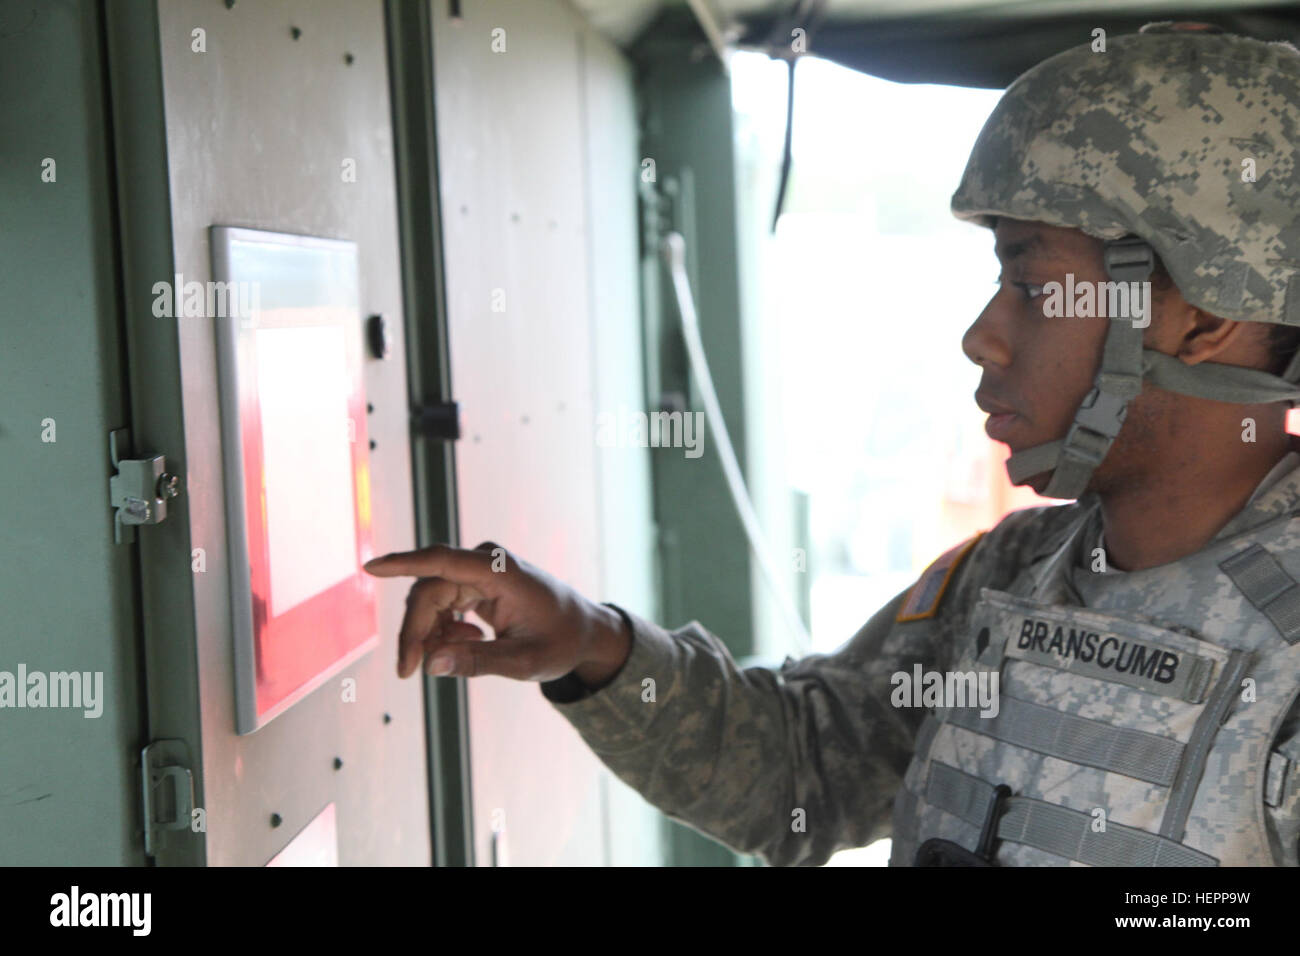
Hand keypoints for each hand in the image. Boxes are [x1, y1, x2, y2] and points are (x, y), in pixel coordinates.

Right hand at [363, 542, 630, 684]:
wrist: (584, 632)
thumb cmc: (560, 643)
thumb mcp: (524, 662)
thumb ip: (477, 662)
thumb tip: (430, 665)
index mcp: (500, 571)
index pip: (441, 561)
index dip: (402, 563)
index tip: (369, 568)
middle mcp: (486, 562)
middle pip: (428, 591)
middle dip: (415, 631)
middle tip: (409, 672)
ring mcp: (480, 569)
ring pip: (431, 598)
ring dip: (430, 632)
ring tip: (453, 658)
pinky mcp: (476, 580)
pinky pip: (442, 601)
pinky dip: (444, 628)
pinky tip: (468, 642)